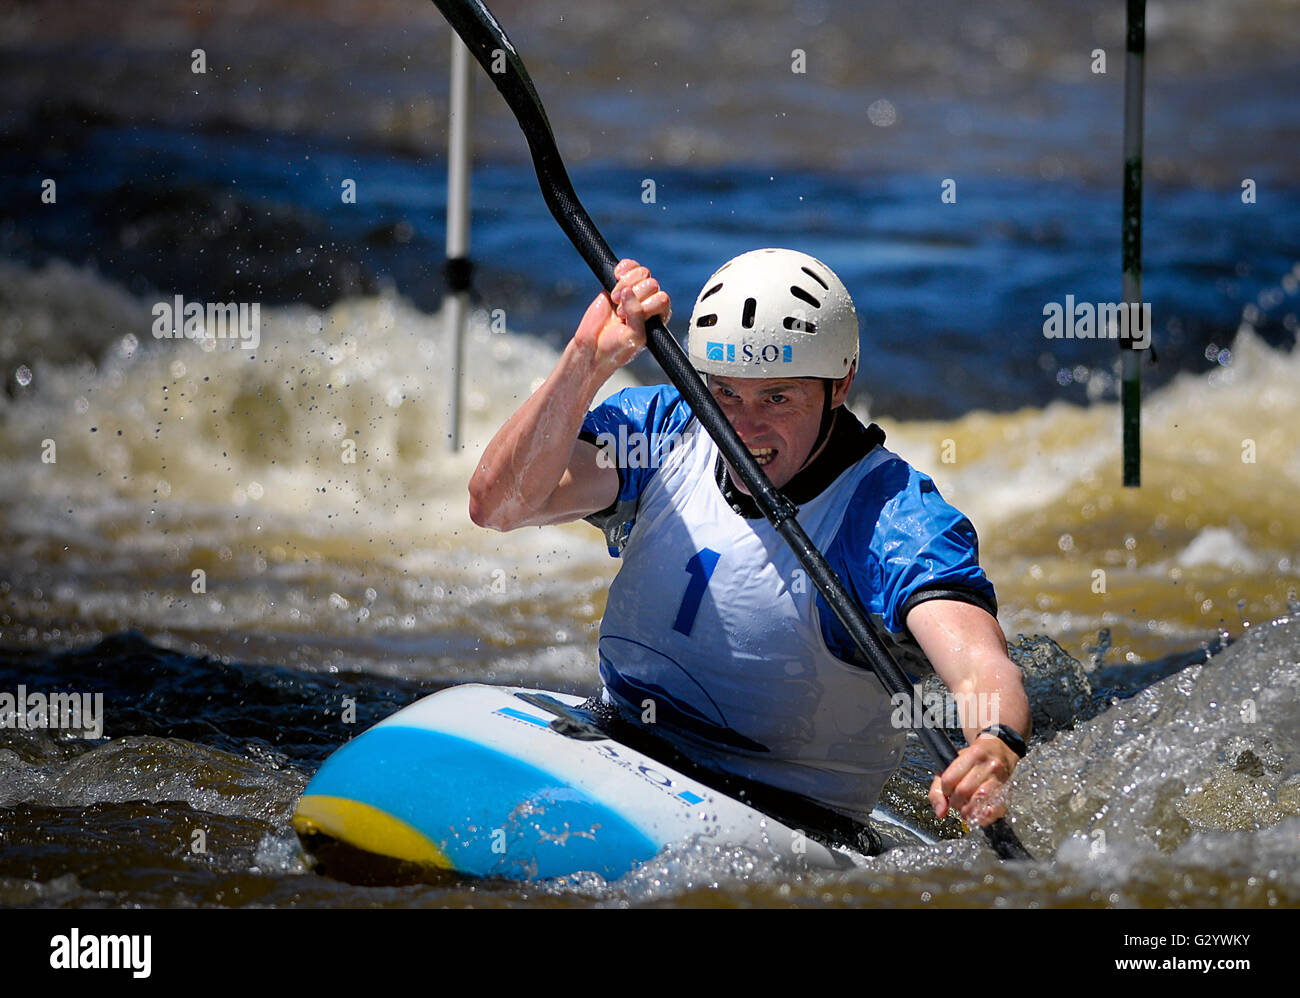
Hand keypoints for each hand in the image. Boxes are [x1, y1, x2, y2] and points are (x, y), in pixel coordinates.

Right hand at [573, 259, 670, 375]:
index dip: (644, 305)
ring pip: (642, 273)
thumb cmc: (616, 348)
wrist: (592, 346)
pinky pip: (630, 266)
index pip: (662, 299)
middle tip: (620, 313)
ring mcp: (636, 291)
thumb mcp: (632, 337)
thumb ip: (636, 315)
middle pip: (652, 284)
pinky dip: (624, 268)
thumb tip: (629, 291)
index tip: (626, 318)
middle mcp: (650, 302)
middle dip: (633, 296)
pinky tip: (616, 275)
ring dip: (626, 283)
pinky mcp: (620, 283)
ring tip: (615, 299)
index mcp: (659, 316)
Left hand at [928, 734, 1018, 826]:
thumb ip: (938, 788)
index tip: (947, 790)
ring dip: (968, 811)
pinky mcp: (1007, 793)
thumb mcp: (952, 764)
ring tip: (965, 810)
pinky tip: (977, 817)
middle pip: (963, 791)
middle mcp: (989, 766)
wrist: (1001, 753)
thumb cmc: (973, 760)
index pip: (949, 779)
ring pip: (979, 800)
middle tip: (956, 802)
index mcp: (973, 754)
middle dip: (955, 802)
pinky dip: (983, 817)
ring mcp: (1000, 779)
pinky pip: (995, 809)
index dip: (945, 789)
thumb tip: (940, 812)